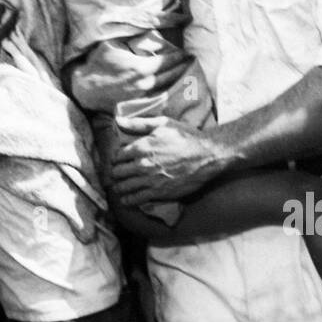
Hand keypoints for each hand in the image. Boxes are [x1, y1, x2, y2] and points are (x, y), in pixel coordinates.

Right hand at [65, 40, 190, 110]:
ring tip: (185, 74)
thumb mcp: (112, 44)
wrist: (84, 88)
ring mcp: (141, 96)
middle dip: (182, 68)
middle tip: (191, 62)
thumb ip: (130, 37)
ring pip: (165, 88)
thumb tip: (144, 30)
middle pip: (170, 76)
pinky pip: (155, 97)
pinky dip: (165, 91)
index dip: (179, 57)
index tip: (187, 53)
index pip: (167, 62)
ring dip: (176, 80)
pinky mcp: (136, 104)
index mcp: (140, 67)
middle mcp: (144, 83)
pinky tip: (170, 88)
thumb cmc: (97, 63)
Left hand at [109, 115, 224, 204]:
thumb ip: (139, 124)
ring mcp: (149, 180)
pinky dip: (128, 200)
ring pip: (124, 187)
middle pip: (117, 172)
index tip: (117, 160)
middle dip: (115, 173)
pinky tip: (126, 199)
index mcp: (141, 147)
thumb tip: (118, 121)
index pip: (117, 156)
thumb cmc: (186, 137)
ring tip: (118, 187)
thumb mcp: (163, 124)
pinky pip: (137, 199)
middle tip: (115, 175)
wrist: (206, 156)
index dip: (115, 158)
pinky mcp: (159, 192)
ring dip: (119, 187)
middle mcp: (142, 165)